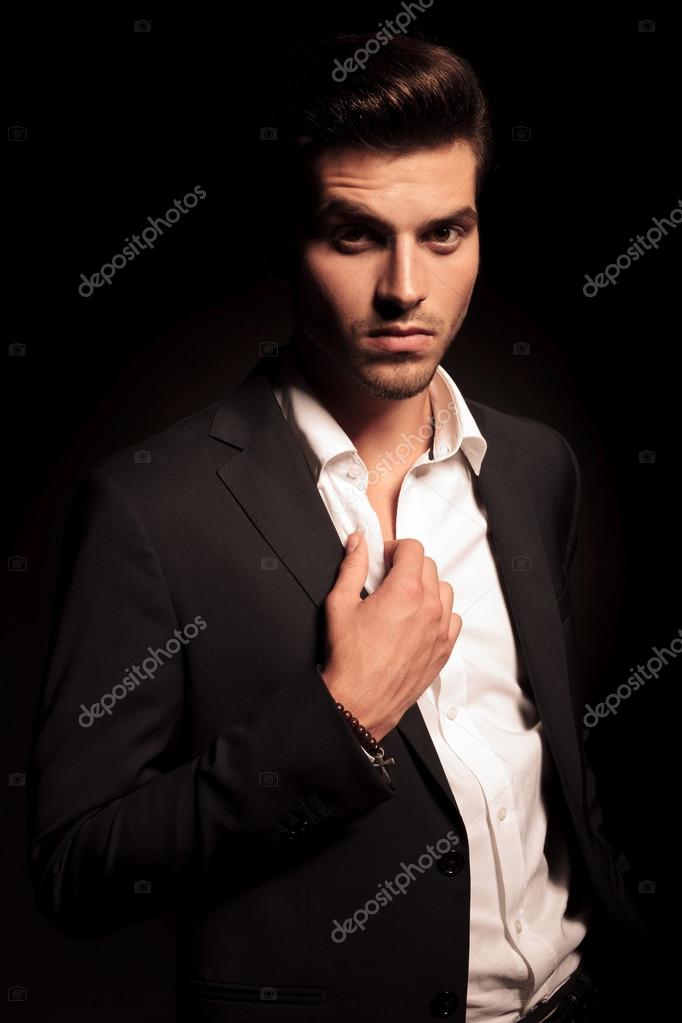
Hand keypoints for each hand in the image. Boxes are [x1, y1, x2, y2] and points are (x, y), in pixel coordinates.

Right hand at [320, 532, 460, 740]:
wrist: (361, 700)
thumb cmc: (350, 658)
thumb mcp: (341, 604)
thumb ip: (352, 567)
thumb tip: (357, 543)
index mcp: (405, 591)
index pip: (413, 549)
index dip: (396, 548)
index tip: (385, 558)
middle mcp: (429, 607)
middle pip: (429, 566)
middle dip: (408, 565)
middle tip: (388, 578)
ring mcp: (440, 629)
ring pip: (444, 590)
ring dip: (426, 587)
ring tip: (404, 598)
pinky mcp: (444, 648)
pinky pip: (452, 618)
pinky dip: (439, 613)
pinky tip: (418, 620)